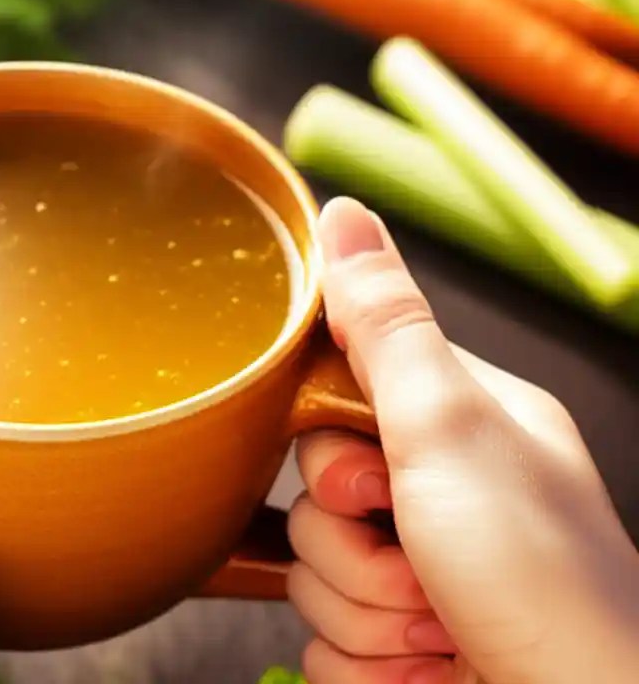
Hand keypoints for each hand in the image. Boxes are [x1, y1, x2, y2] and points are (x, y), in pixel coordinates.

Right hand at [289, 198, 638, 683]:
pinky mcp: (396, 644)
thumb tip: (344, 217)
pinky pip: (321, 643)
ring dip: (365, 615)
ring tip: (439, 626)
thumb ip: (384, 327)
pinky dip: (368, 666)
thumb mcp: (451, 431)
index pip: (334, 399)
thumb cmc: (546, 583)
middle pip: (310, 497)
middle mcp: (435, 494)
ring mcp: (416, 571)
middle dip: (352, 547)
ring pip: (309, 575)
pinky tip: (430, 664)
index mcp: (456, 425)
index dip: (329, 448)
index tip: (371, 479)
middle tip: (418, 557)